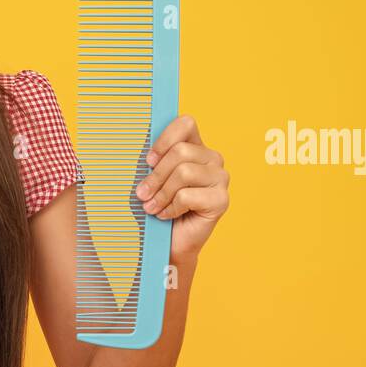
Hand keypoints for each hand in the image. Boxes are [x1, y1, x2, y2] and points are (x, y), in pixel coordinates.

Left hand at [134, 113, 228, 261]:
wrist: (168, 243)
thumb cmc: (158, 208)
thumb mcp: (149, 179)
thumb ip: (151, 161)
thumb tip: (146, 151)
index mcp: (196, 147)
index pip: (186, 124)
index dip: (164, 140)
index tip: (149, 160)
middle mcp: (212, 159)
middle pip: (180, 151)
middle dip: (155, 175)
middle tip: (143, 194)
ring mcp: (220, 178)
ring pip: (184, 172)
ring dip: (161, 193)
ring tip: (153, 207)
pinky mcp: (221, 199)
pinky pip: (187, 195)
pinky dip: (171, 207)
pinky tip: (168, 215)